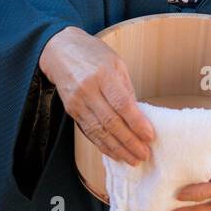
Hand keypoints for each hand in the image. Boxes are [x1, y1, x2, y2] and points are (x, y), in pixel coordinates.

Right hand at [38, 26, 155, 164]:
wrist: (60, 51)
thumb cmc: (93, 54)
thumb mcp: (116, 63)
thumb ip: (126, 88)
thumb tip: (139, 115)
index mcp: (103, 74)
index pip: (122, 104)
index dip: (136, 122)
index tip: (150, 136)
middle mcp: (88, 90)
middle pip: (110, 122)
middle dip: (129, 141)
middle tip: (144, 154)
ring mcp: (77, 102)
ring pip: (98, 131)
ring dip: (117, 149)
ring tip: (132, 159)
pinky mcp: (71, 111)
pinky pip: (88, 132)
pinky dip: (102, 145)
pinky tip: (115, 153)